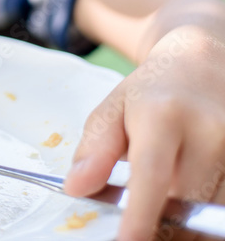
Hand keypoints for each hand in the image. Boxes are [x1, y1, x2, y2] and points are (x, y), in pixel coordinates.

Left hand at [65, 24, 224, 240]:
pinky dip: (209, 210)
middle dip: (162, 224)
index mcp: (162, 114)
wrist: (206, 61)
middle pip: (185, 201)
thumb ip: (94, 150)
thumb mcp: (112, 110)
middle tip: (138, 226)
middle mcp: (209, 128)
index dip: (140, 216)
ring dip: (189, 220)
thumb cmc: (153, 91)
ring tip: (165, 208)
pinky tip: (190, 199)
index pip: (151, 175)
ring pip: (213, 208)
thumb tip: (75, 188)